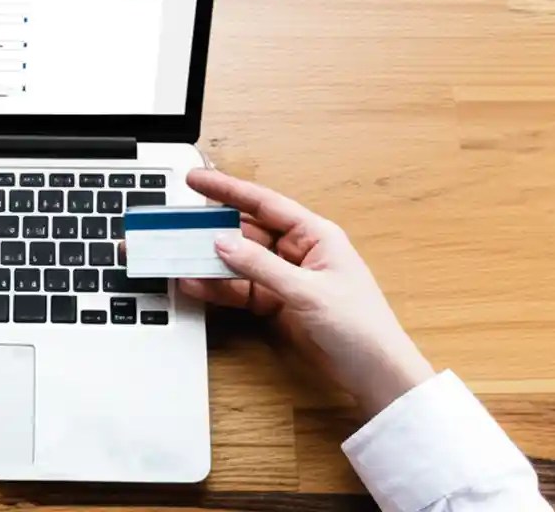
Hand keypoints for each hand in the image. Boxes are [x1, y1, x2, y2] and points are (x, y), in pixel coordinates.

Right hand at [180, 169, 434, 416]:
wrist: (375, 374)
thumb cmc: (360, 326)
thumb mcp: (307, 291)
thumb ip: (261, 266)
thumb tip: (223, 242)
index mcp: (315, 236)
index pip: (264, 204)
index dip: (228, 190)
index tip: (197, 180)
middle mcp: (299, 252)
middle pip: (247, 232)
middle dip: (212, 230)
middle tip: (178, 226)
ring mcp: (286, 279)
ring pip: (239, 263)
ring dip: (211, 263)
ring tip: (180, 260)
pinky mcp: (278, 304)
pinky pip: (241, 290)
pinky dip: (219, 289)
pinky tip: (198, 286)